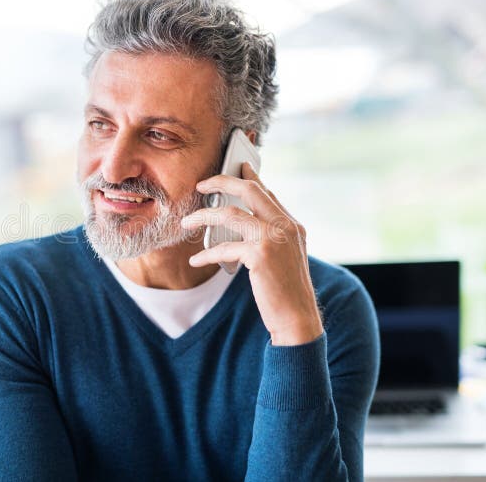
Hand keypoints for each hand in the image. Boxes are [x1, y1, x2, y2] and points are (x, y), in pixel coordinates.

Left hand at [180, 163, 323, 345]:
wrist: (297, 318)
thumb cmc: (285, 292)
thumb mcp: (284, 257)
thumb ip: (269, 236)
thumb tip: (242, 223)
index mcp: (292, 225)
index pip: (267, 192)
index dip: (249, 177)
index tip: (236, 167)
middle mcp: (286, 226)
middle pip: (250, 191)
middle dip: (222, 182)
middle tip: (201, 184)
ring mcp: (274, 238)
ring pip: (230, 214)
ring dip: (204, 216)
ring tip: (187, 222)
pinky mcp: (260, 255)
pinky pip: (224, 247)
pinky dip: (206, 254)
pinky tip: (196, 261)